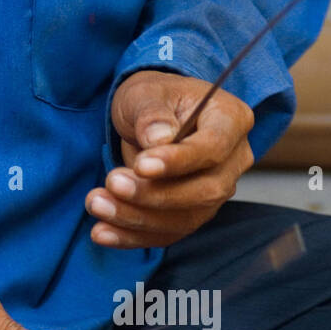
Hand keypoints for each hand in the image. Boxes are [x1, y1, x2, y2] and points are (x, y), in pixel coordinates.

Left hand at [88, 70, 254, 248]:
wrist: (150, 120)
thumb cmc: (154, 99)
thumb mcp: (146, 92)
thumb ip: (152, 114)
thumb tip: (157, 140)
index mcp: (231, 119)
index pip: (213, 148)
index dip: (179, 161)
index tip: (141, 165)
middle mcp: (233, 160)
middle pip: (205, 190)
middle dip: (155, 195)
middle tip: (112, 183)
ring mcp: (217, 191)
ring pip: (186, 218)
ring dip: (137, 218)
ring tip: (97, 204)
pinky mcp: (194, 214)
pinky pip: (168, 233)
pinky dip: (133, 236)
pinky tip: (102, 232)